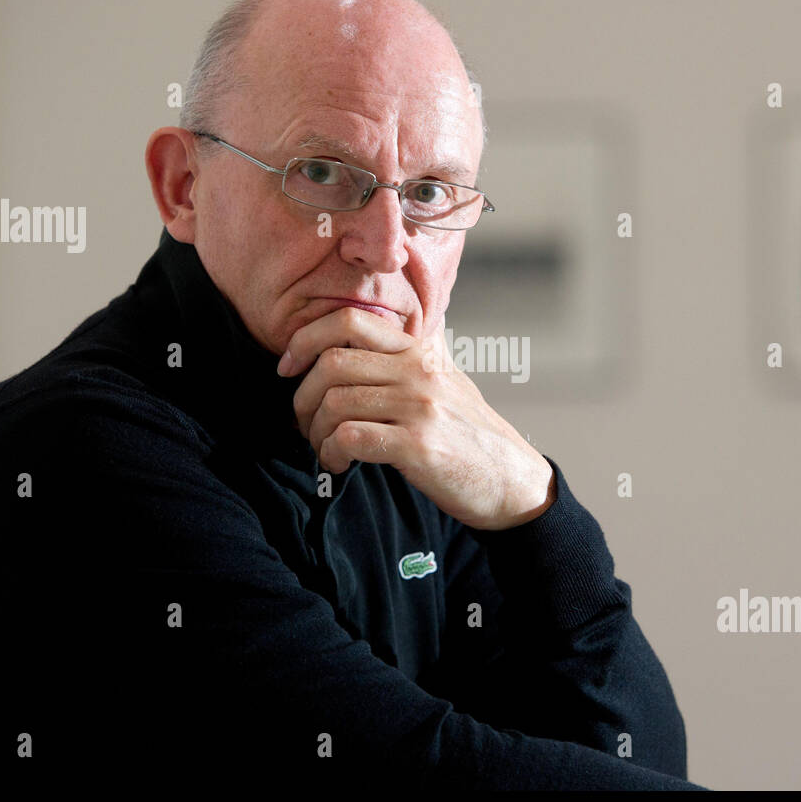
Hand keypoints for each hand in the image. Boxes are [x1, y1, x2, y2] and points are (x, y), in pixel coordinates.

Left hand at [280, 307, 555, 529]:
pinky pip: (349, 438)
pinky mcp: (418, 446)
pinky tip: (340, 464)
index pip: (349, 320)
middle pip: (331, 363)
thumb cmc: (470, 436)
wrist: (511, 481)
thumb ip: (410, 359)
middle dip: (302, 397)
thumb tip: (370, 338)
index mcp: (420, 352)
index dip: (306, 339)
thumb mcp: (446, 382)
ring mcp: (419, 407)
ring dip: (316, 433)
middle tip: (303, 423)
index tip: (288, 367)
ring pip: (335, 403)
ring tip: (324, 450)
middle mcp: (418, 372)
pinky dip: (332, 453)